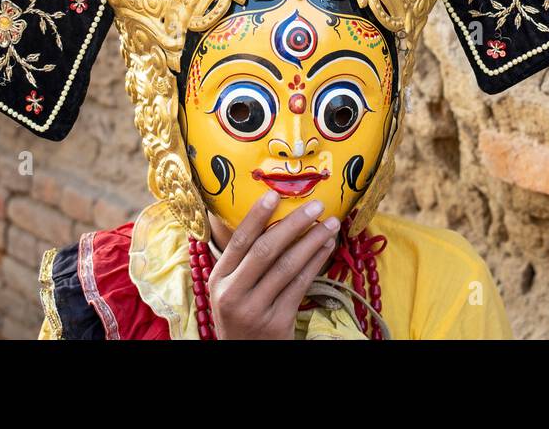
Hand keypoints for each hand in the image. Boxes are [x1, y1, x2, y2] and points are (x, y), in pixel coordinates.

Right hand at [207, 191, 339, 339]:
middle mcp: (233, 294)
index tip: (274, 194)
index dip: (256, 216)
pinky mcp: (278, 322)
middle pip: (265, 250)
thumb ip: (242, 261)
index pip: (238, 241)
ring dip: (312, 241)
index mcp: (218, 279)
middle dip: (294, 224)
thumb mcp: (229, 288)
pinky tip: (326, 248)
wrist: (246, 354)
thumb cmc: (241, 313)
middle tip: (316, 206)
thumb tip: (270, 217)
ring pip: (287, 266)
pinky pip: (300, 285)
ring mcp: (255, 310)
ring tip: (330, 224)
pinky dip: (315, 263)